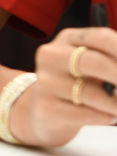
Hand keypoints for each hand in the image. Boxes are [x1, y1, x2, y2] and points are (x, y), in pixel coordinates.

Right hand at [10, 26, 116, 145]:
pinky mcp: (46, 107)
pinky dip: (104, 117)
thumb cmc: (80, 83)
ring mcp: (46, 81)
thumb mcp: (94, 66)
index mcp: (68, 38)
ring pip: (92, 94)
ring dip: (116, 105)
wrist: (46, 109)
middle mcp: (51, 55)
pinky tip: (105, 116)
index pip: (103, 38)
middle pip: (96, 63)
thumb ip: (111, 63)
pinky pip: (85, 114)